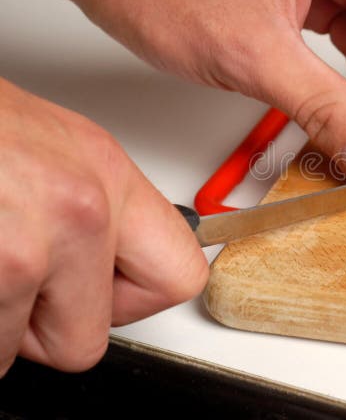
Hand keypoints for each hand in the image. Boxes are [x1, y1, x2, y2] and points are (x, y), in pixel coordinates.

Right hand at [0, 79, 207, 375]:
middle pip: (86, 342)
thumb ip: (96, 210)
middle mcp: (80, 210)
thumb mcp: (58, 147)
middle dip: (40, 330)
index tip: (104, 297)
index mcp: (109, 177)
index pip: (179, 278)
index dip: (129, 303)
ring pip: (14, 350)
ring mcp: (25, 249)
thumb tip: (111, 264)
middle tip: (15, 287)